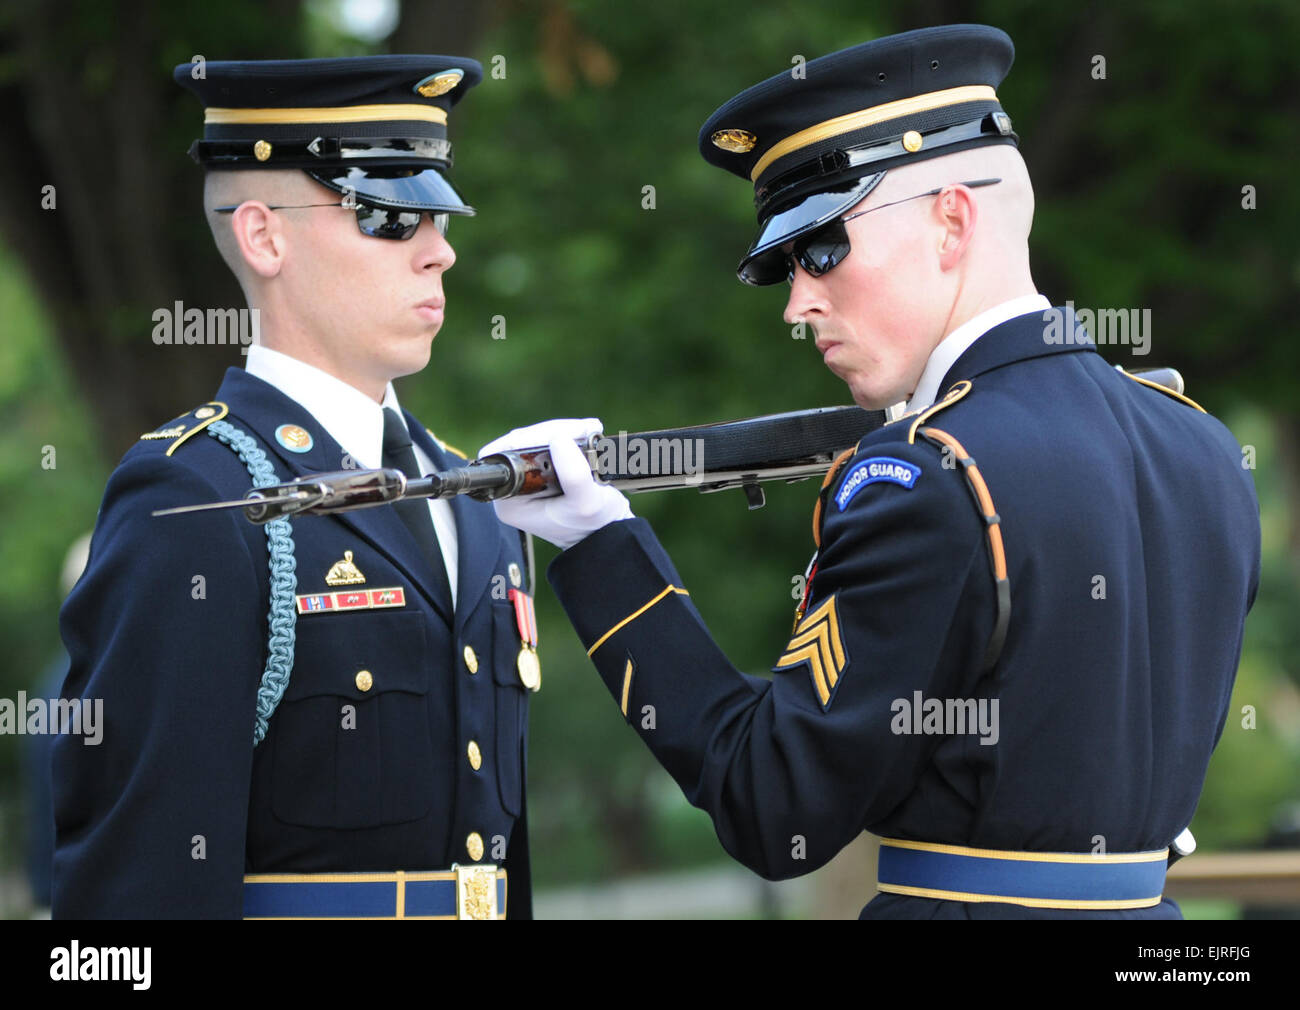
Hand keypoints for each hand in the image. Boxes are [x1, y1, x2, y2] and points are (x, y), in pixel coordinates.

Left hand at [479, 418, 633, 549]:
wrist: (609, 531)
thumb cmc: (594, 525)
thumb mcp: (586, 504)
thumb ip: (573, 475)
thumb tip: (559, 438)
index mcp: (510, 502)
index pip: (505, 456)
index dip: (528, 440)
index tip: (559, 435)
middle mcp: (513, 489)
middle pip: (521, 443)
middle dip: (553, 432)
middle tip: (583, 430)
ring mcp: (527, 478)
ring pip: (536, 439)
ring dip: (565, 431)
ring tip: (591, 429)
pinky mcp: (543, 469)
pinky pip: (549, 442)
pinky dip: (570, 435)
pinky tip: (589, 432)